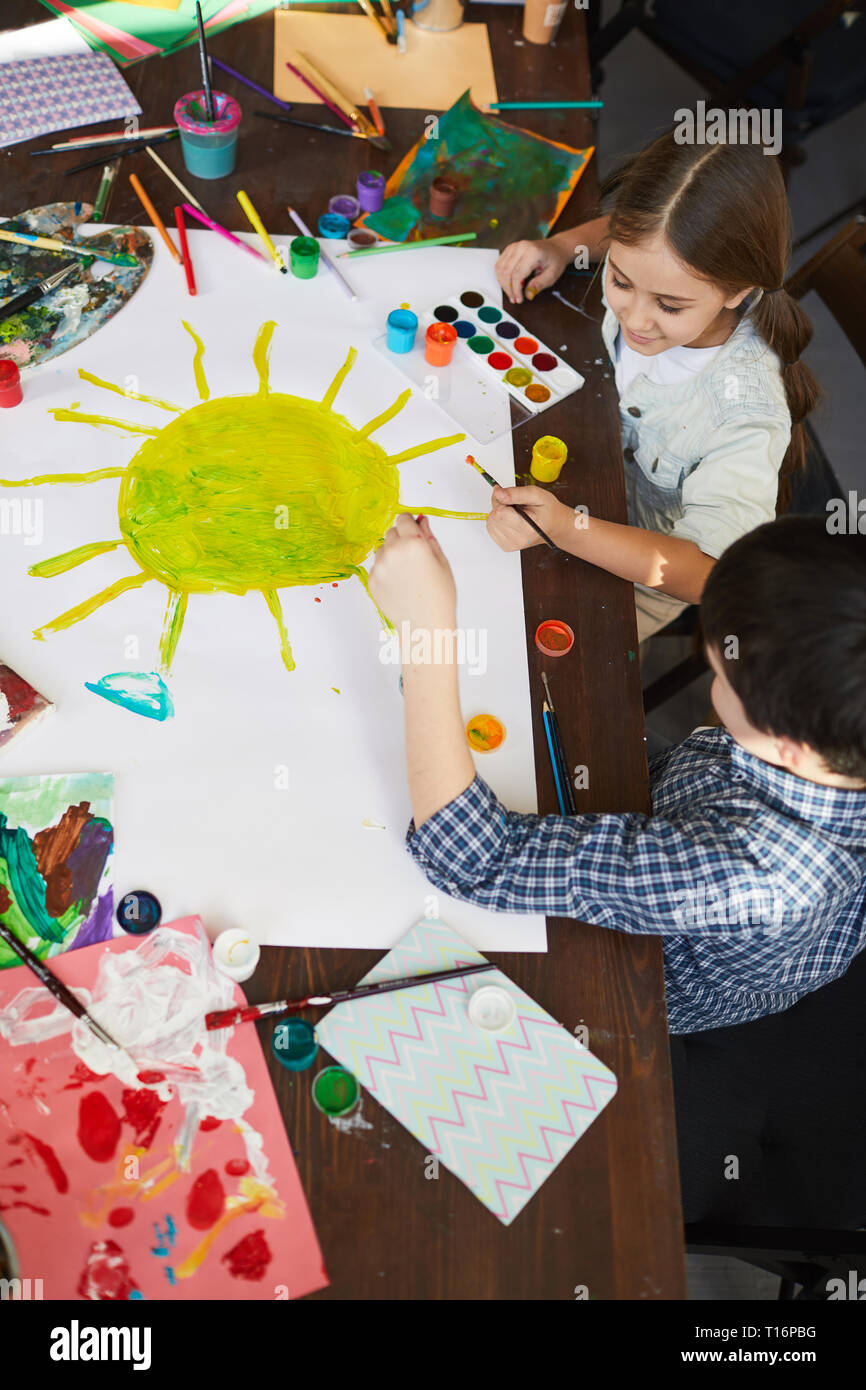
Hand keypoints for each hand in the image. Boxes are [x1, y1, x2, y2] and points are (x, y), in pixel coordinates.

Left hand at [368, 514, 456, 630]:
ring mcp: (379, 566)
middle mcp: (393, 551)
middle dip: (401, 539)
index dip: (409, 524)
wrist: (425, 626)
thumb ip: (429, 537)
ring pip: (382, 549)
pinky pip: (377, 566)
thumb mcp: (442, 562)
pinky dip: (386, 570)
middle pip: (391, 532)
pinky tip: (400, 584)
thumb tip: (421, 521)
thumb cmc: (440, 596)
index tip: (413, 530)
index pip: (403, 518)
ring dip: (392, 554)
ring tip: (407, 574)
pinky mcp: (372, 580)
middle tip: (414, 558)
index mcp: (414, 543)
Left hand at [486, 486, 571, 552]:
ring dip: (499, 514)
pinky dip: (498, 521)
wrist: (553, 526)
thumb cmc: (547, 510)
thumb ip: (516, 493)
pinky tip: (510, 520)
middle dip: (501, 506)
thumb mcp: (537, 495)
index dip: (502, 500)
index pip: (500, 512)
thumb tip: (497, 493)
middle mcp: (518, 540)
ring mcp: (511, 545)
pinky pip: (491, 528)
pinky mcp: (505, 546)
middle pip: (494, 517)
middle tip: (516, 506)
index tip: (512, 498)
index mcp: (527, 528)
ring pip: (491, 522)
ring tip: (515, 514)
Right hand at [495, 238, 570, 304]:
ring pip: (500, 268)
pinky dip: (501, 276)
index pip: (517, 274)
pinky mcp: (510, 249)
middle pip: (506, 271)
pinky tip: (509, 284)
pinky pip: (499, 264)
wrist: (556, 248)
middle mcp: (521, 247)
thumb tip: (528, 295)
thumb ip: (539, 285)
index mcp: (533, 252)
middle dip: (508, 288)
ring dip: (503, 284)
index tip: (519, 300)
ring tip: (512, 293)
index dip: (516, 290)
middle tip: (514, 299)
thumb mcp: (552, 275)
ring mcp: (514, 246)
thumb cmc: (555, 261)